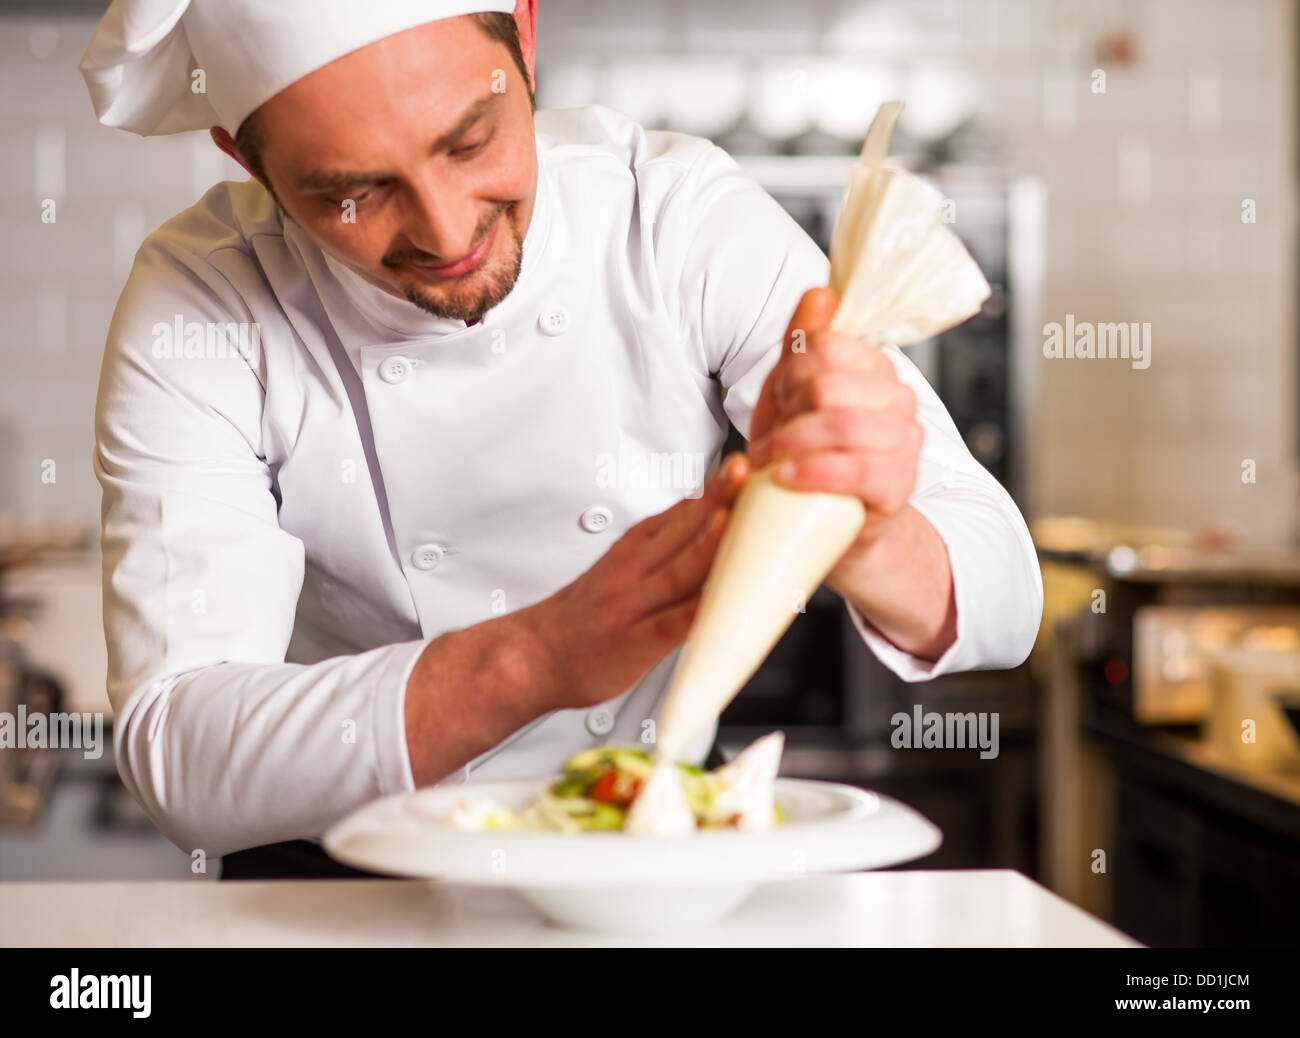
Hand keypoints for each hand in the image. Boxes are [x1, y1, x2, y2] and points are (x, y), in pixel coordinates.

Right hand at [519, 452, 751, 709]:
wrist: (534, 655)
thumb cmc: (583, 616)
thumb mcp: (621, 566)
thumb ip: (663, 548)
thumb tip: (711, 525)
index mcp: (635, 549)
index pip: (682, 512)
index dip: (715, 487)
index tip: (744, 464)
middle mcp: (634, 570)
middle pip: (681, 529)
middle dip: (715, 499)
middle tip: (743, 471)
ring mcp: (633, 605)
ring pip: (677, 571)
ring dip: (705, 545)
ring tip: (730, 521)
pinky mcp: (633, 642)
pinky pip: (668, 626)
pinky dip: (691, 614)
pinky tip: (713, 604)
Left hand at [746, 287, 922, 574]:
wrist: (833, 522)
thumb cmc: (811, 454)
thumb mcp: (795, 396)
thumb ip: (803, 343)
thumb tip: (820, 293)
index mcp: (876, 369)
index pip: (826, 347)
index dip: (790, 373)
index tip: (779, 400)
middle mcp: (899, 399)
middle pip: (829, 385)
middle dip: (787, 413)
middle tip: (769, 440)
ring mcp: (905, 442)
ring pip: (844, 424)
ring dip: (792, 444)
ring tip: (770, 462)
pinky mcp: (900, 485)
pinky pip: (859, 469)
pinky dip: (815, 472)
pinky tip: (787, 478)